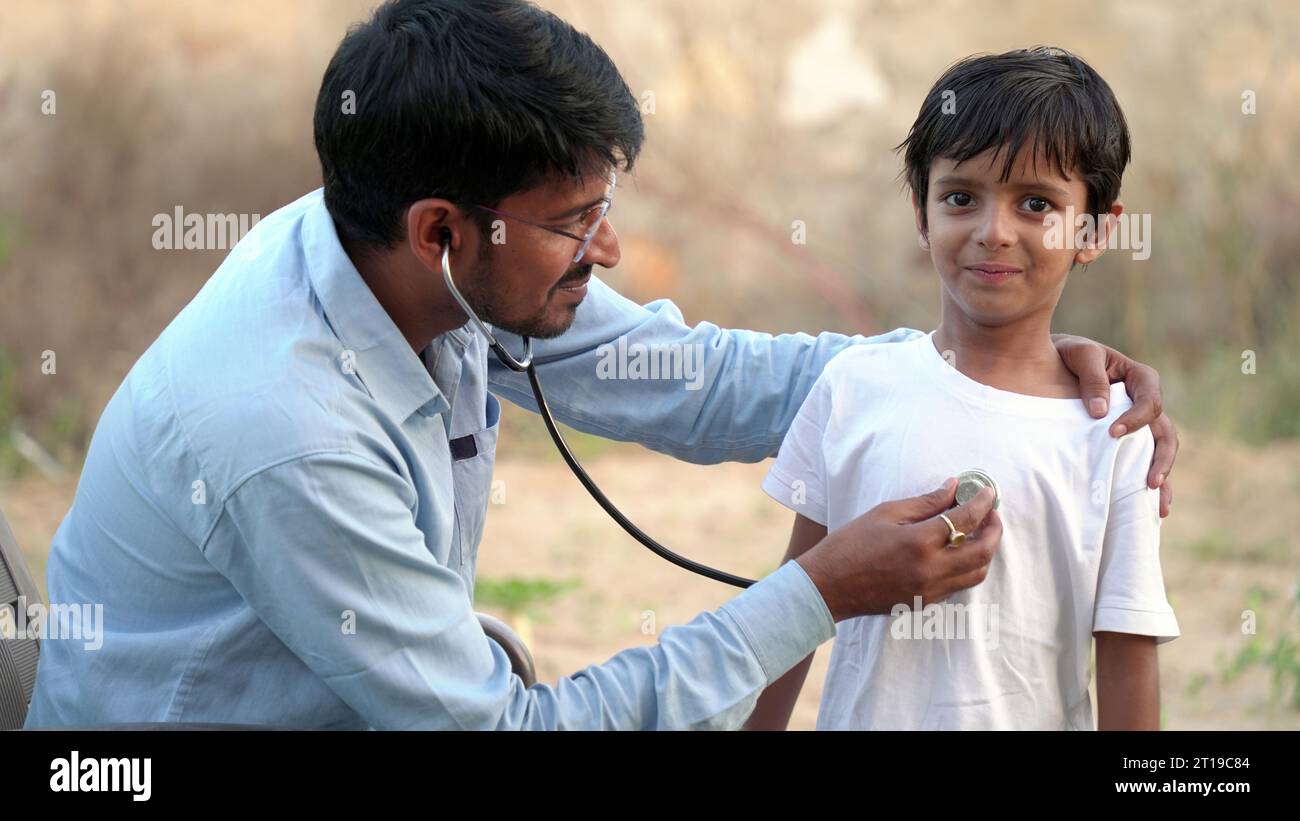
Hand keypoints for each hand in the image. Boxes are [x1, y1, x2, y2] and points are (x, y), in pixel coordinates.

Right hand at [796, 478, 1001, 621]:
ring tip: (981, 532)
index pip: (966, 519)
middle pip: (982, 551)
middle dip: (994, 529)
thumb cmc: (850, 545)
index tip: (987, 492)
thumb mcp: (884, 513)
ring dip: (986, 551)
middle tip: (992, 513)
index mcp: (918, 542)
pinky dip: (967, 566)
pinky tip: (959, 552)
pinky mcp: (925, 602)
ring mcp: (930, 590)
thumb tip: (952, 488)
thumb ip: (924, 502)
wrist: (828, 586)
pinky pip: (959, 584)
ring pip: (977, 573)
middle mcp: (930, 569)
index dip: (982, 503)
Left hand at [1051, 333, 1178, 516]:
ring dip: (1162, 478)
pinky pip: (1141, 463)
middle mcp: (1144, 403)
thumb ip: (1092, 379)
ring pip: (1158, 452)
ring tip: (1158, 506)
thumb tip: (1100, 413)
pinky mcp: (1125, 441)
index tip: (1112, 434)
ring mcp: (1137, 425)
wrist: (1048, 362)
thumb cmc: (1066, 354)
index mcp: (1139, 378)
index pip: (1149, 401)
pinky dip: (1148, 484)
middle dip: (1161, 459)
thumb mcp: (1079, 354)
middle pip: (1164, 433)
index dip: (1135, 419)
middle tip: (1150, 482)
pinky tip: (1151, 510)